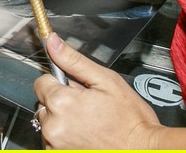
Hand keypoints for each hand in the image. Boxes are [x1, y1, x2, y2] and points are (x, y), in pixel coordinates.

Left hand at [35, 33, 163, 148]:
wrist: (144, 150)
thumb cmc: (131, 121)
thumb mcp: (106, 81)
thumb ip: (74, 61)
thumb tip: (53, 42)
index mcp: (61, 103)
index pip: (42, 81)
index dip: (61, 82)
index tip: (76, 88)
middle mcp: (54, 127)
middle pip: (44, 102)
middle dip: (61, 100)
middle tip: (87, 106)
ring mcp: (55, 145)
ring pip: (49, 121)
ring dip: (62, 119)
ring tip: (89, 122)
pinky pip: (53, 140)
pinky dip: (65, 136)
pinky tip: (86, 135)